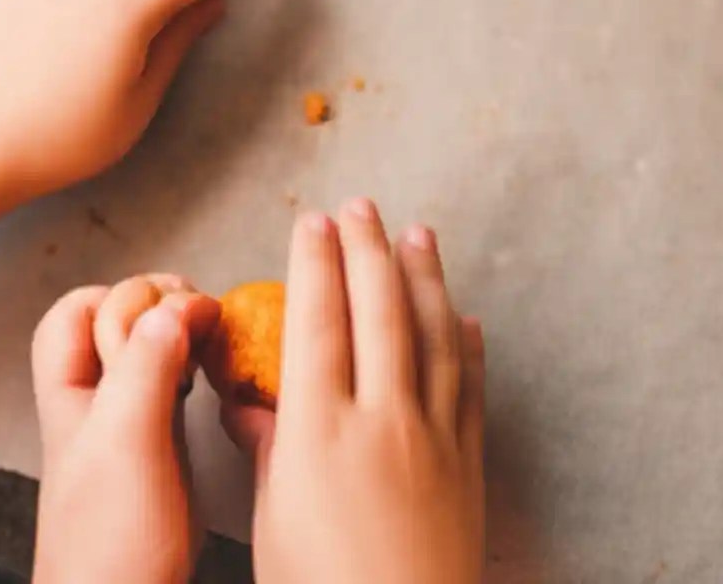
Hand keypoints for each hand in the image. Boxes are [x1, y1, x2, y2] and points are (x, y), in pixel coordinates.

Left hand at [31, 274, 219, 583]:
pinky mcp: (156, 451)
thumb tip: (174, 307)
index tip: (177, 310)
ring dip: (176, 334)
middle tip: (200, 314)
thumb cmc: (110, 543)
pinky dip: (190, 368)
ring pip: (143, 353)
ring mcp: (124, 427)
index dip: (122, 298)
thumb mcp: (128, 442)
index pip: (76, 310)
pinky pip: (169, 387)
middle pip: (111, 322)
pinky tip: (211, 375)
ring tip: (211, 334)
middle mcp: (93, 404)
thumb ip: (146, 368)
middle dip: (155, 306)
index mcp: (70, 394)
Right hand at [210, 200, 485, 583]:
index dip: (315, 265)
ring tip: (418, 234)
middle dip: (368, 249)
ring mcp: (433, 438)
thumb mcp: (271, 518)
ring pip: (433, 336)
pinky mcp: (468, 464)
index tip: (313, 223)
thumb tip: (252, 409)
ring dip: (424, 277)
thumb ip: (267, 451)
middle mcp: (380, 421)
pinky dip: (469, 344)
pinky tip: (466, 317)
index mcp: (318, 432)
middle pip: (378, 313)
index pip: (317, 324)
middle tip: (361, 205)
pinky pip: (470, 386)